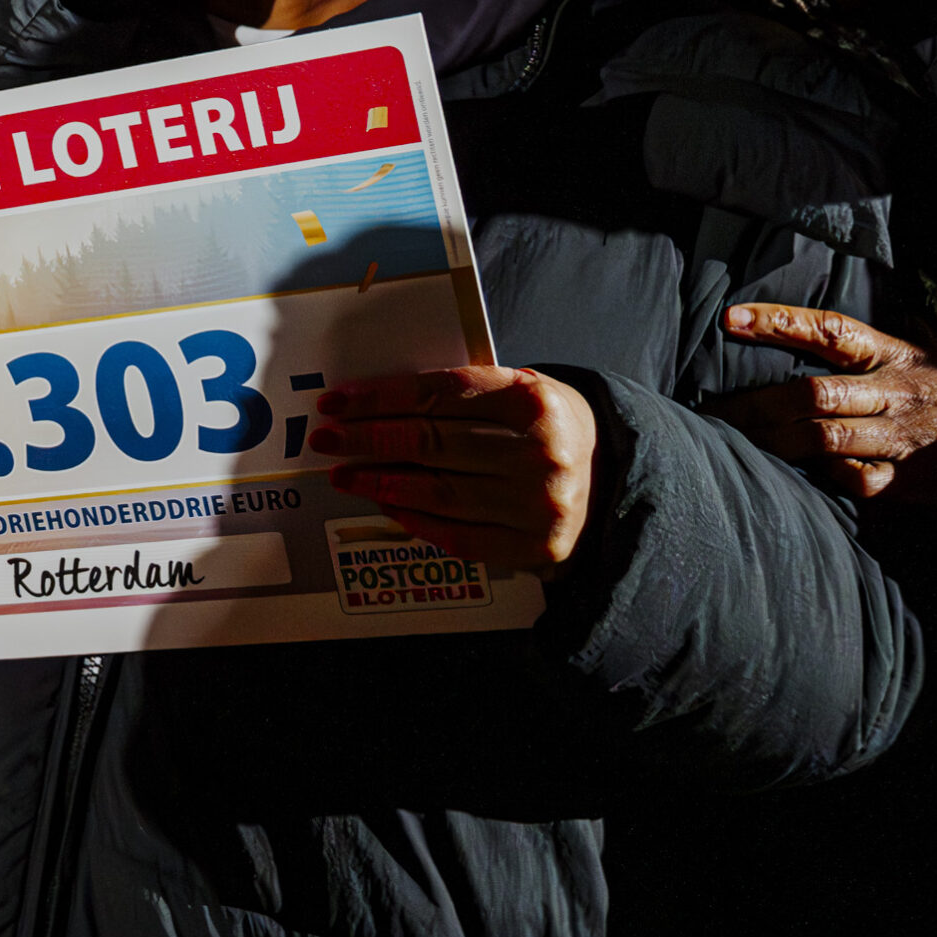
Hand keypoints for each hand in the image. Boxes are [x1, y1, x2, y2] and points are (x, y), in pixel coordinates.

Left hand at [310, 365, 596, 578]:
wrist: (611, 474)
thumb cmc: (542, 425)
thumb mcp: (518, 389)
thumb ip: (459, 393)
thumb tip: (372, 403)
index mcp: (532, 399)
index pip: (438, 394)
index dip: (380, 398)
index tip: (336, 402)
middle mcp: (539, 451)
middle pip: (432, 442)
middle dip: (367, 440)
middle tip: (325, 439)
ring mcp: (540, 504)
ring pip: (440, 492)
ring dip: (380, 482)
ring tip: (342, 474)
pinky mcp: (536, 546)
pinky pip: (460, 536)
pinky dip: (416, 520)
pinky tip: (385, 503)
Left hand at [714, 305, 936, 506]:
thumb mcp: (918, 348)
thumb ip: (863, 341)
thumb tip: (806, 312)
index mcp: (891, 354)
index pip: (828, 330)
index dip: (779, 322)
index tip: (731, 318)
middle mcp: (892, 392)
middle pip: (813, 393)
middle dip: (756, 404)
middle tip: (711, 412)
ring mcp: (900, 437)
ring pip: (826, 437)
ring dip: (776, 442)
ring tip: (733, 444)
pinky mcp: (910, 479)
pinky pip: (857, 480)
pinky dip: (828, 478)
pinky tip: (803, 475)